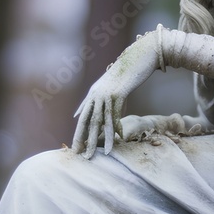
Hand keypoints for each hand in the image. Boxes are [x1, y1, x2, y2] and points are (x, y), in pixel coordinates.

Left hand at [72, 32, 159, 157]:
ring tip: (101, 153)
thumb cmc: (123, 75)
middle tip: (81, 155)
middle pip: (89, 121)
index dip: (79, 133)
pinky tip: (118, 137)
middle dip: (85, 139)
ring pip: (101, 120)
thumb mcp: (105, 87)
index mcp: (92, 94)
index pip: (82, 118)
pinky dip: (116, 126)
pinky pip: (116, 114)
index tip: (75, 148)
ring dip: (101, 138)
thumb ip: (91, 101)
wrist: (137, 58)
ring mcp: (107, 94)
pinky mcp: (118, 93)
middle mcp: (96, 94)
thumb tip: (78, 115)